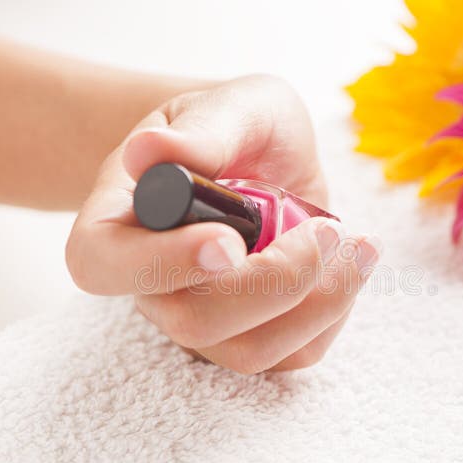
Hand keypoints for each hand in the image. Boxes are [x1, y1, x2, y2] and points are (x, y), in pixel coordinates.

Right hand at [66, 75, 381, 373]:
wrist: (252, 157)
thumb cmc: (230, 127)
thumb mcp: (229, 106)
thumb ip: (201, 130)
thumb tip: (150, 152)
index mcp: (118, 223)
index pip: (104, 265)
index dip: (162, 264)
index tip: (229, 239)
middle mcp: (152, 285)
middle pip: (192, 323)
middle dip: (275, 282)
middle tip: (326, 228)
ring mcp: (200, 318)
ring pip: (248, 353)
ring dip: (318, 304)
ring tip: (357, 245)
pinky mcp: (248, 336)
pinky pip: (291, 356)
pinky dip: (333, 314)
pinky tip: (347, 265)